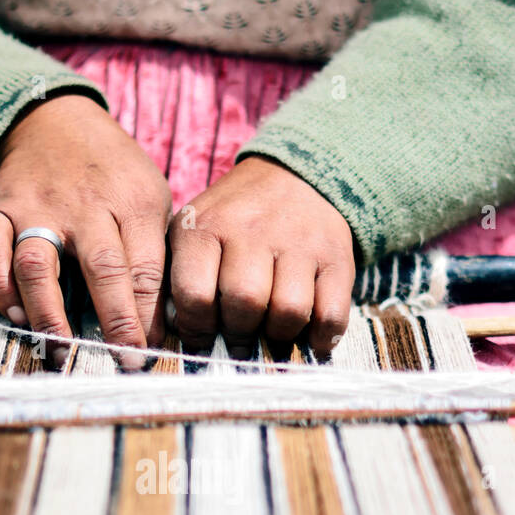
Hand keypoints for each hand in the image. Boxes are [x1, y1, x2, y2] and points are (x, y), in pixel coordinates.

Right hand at [0, 95, 172, 350]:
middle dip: (114, 321)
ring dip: (49, 313)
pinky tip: (16, 315)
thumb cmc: (111, 174)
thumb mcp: (149, 197)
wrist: (53, 121)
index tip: (148, 355)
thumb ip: (154, 252)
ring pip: (39, 264)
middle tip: (120, 362)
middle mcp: (85, 206)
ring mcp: (37, 207)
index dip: (148, 317)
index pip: (145, 269)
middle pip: (102, 268)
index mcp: (132, 202)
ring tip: (59, 351)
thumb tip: (162, 323)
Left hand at [168, 156, 355, 357]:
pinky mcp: (336, 256)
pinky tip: (309, 338)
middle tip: (239, 340)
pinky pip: (331, 313)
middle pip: (245, 304)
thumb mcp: (194, 230)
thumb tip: (180, 332)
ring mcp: (299, 242)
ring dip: (278, 336)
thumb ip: (179, 277)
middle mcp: (252, 230)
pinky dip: (320, 338)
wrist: (292, 175)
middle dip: (239, 335)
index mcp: (206, 226)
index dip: (196, 329)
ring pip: (289, 311)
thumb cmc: (232, 220)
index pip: (195, 295)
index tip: (202, 337)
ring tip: (271, 332)